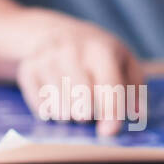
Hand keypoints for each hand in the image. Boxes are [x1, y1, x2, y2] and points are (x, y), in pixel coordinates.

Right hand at [14, 18, 146, 136]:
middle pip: (82, 101)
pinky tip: (56, 100)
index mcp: (100, 49)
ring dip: (70, 116)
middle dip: (89, 115)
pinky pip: (40, 106)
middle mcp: (71, 51)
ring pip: (60, 108)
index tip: (109, 132)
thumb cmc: (94, 52)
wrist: (49, 31)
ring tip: (74, 104)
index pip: (108, 86)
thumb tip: (135, 115)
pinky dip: (51, 111)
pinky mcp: (27, 69)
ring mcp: (46, 59)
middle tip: (90, 111)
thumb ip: (134, 87)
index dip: (111, 111)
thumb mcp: (122, 59)